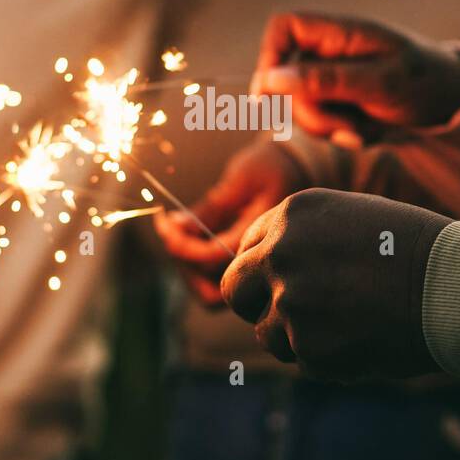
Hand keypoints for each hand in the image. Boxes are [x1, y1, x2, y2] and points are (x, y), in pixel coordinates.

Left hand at [154, 140, 307, 306]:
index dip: (183, 245)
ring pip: (209, 292)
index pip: (215, 257)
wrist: (295, 168)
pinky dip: (193, 263)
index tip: (164, 222)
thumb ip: (212, 206)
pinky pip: (213, 281)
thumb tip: (176, 226)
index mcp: (265, 237)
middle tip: (169, 230)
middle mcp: (260, 262)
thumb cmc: (270, 166)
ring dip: (186, 266)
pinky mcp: (242, 266)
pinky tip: (187, 233)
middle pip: (212, 291)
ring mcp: (252, 269)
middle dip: (184, 263)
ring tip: (175, 229)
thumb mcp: (242, 177)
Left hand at [220, 188, 451, 381]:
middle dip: (258, 305)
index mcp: (291, 214)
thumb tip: (267, 272)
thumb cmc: (416, 250)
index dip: (266, 270)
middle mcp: (280, 254)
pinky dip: (330, 359)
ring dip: (299, 337)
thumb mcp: (352, 219)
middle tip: (292, 315)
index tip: (287, 282)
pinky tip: (366, 340)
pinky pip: (305, 361)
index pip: (248, 247)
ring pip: (269, 334)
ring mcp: (290, 302)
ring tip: (350, 325)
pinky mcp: (309, 347)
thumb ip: (304, 240)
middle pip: (237, 291)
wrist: (457, 285)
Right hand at [249, 13, 459, 149]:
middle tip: (350, 127)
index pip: (284, 27)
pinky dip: (341, 135)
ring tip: (367, 129)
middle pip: (286, 81)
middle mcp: (329, 52)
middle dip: (314, 113)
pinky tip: (369, 131)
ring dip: (330, 128)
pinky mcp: (337, 103)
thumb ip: (326, 79)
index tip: (270, 93)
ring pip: (301, 109)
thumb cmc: (423, 81)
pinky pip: (320, 125)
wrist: (450, 104)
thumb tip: (271, 79)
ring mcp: (330, 79)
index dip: (269, 56)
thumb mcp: (379, 83)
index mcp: (340, 32)